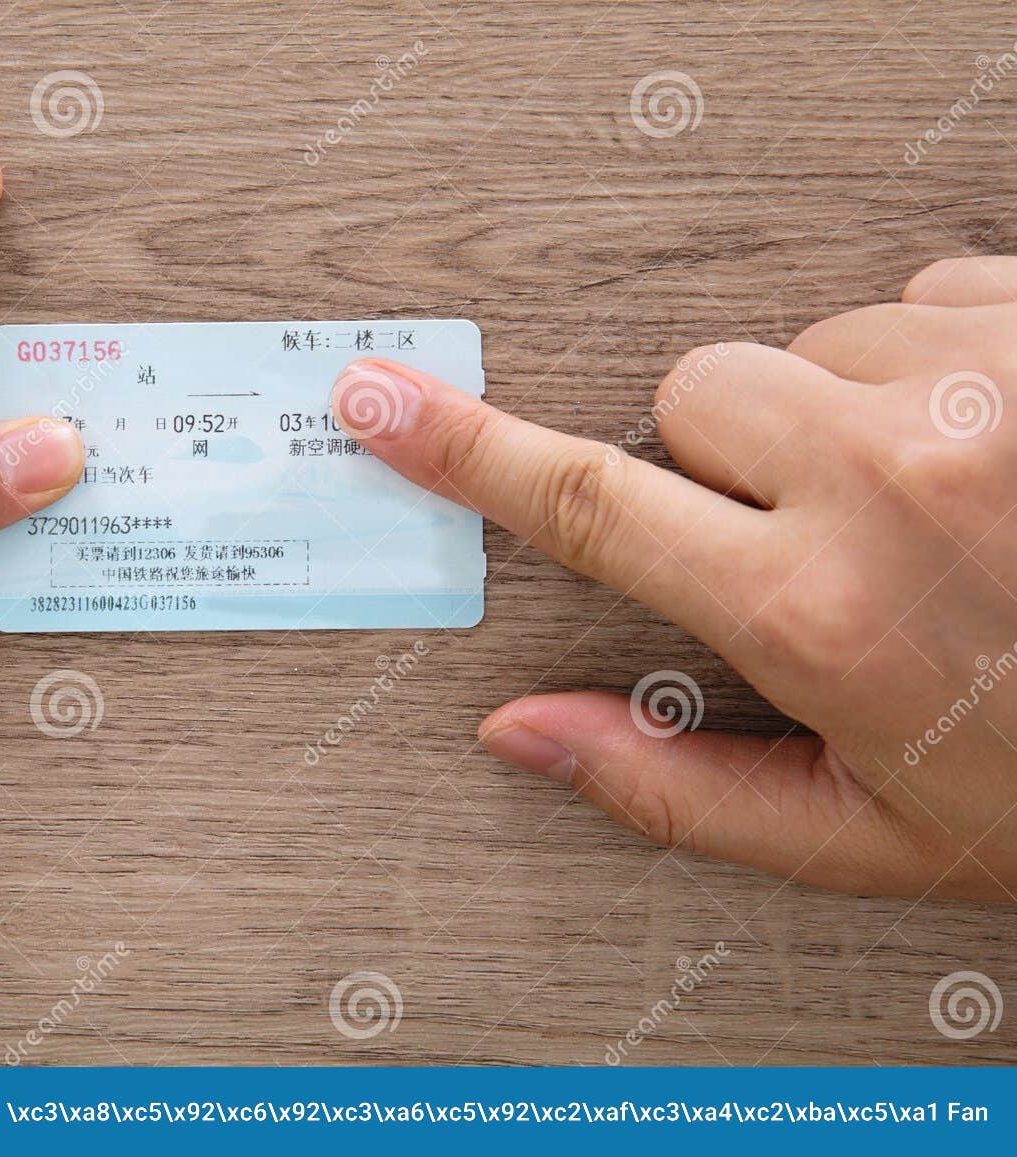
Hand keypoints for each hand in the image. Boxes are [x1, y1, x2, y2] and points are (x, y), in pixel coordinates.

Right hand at [332, 257, 1016, 898]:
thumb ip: (673, 787)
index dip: (465, 448)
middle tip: (804, 533)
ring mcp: (985, 383)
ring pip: (808, 344)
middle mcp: (890, 476)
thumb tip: (524, 732)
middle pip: (695, 393)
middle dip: (720, 456)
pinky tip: (994, 439)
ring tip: (932, 497)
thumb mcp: (872, 834)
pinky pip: (924, 294)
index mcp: (816, 610)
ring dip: (837, 412)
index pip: (588, 503)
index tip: (386, 396)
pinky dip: (932, 359)